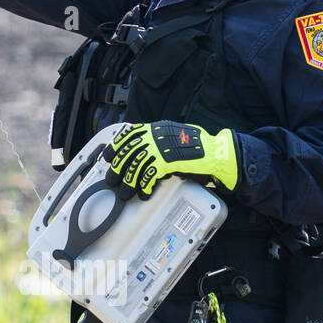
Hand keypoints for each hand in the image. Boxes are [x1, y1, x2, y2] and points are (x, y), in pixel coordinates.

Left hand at [103, 120, 239, 198]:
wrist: (214, 152)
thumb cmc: (197, 148)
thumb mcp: (173, 138)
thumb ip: (158, 142)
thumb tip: (143, 154)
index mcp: (156, 129)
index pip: (129, 134)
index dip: (116, 146)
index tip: (107, 156)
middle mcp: (156, 136)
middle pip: (128, 151)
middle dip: (117, 168)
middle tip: (112, 180)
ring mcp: (161, 147)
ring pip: (136, 165)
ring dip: (129, 182)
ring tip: (125, 193)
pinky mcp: (167, 160)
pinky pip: (150, 174)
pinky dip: (145, 185)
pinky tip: (144, 192)